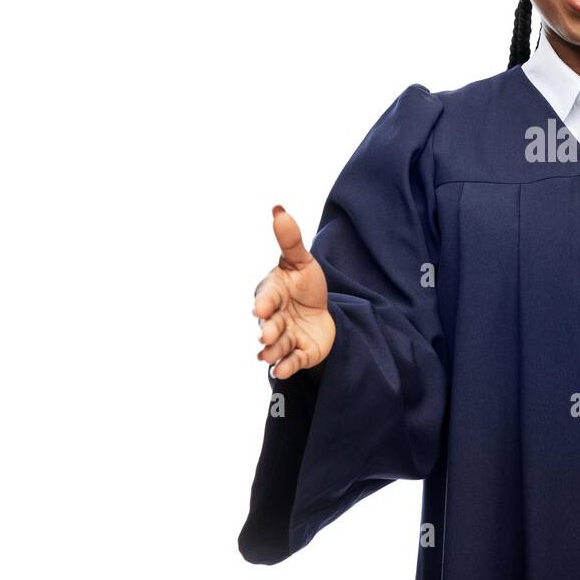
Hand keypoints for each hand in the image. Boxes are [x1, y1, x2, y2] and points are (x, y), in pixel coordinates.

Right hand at [253, 205, 335, 378]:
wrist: (319, 311)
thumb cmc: (304, 285)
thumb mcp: (302, 262)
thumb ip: (290, 241)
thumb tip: (278, 209)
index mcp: (272, 295)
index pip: (266, 299)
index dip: (264, 304)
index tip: (260, 308)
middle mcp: (274, 319)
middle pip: (270, 326)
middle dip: (269, 331)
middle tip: (266, 336)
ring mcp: (286, 338)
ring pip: (278, 347)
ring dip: (274, 352)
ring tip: (270, 356)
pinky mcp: (300, 353)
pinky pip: (293, 362)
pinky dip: (288, 367)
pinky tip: (284, 371)